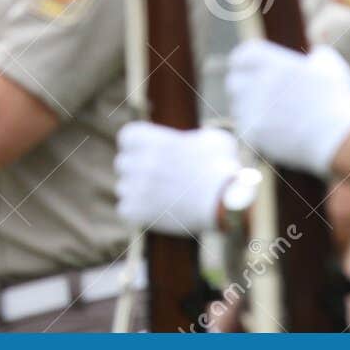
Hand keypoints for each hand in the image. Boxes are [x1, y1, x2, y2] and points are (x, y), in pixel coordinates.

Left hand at [116, 122, 239, 235]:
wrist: (227, 206)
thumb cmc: (224, 171)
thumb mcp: (214, 139)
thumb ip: (194, 136)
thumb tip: (191, 141)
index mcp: (153, 141)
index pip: (126, 137)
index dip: (135, 146)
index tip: (145, 153)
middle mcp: (140, 162)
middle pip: (122, 163)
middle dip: (136, 170)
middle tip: (155, 179)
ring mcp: (136, 188)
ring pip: (123, 187)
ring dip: (137, 192)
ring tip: (160, 198)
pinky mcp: (135, 212)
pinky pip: (125, 209)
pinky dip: (137, 213)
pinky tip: (155, 212)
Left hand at [227, 40, 349, 176]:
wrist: (339, 140)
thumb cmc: (338, 103)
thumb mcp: (333, 68)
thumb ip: (319, 56)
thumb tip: (315, 54)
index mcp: (273, 64)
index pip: (243, 56)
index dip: (243, 62)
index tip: (246, 68)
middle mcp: (257, 82)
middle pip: (234, 80)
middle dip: (242, 86)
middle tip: (254, 94)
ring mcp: (252, 107)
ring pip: (237, 106)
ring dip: (248, 108)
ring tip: (270, 115)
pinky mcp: (252, 131)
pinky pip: (244, 127)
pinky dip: (254, 129)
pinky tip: (271, 132)